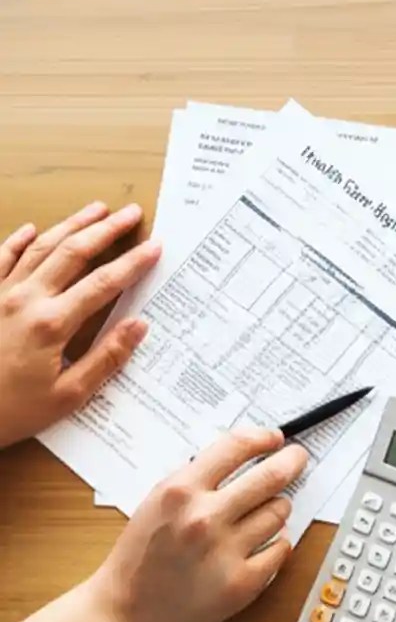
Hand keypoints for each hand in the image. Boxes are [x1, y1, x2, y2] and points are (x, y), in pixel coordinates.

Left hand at [0, 202, 160, 446]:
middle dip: (106, 230)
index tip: (154, 247)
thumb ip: (106, 359)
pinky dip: (17, 241)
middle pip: (73, 253)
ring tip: (95, 209)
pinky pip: (0, 259)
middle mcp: (25, 299)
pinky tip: (31, 230)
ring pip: (40, 248)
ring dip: (70, 225)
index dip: (133, 263)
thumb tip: (139, 326)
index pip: (104, 283)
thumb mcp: (67, 396)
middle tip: (131, 213)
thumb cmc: (9, 412)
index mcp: (52, 323)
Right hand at [81, 428, 309, 621]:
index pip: (236, 446)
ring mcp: (226, 551)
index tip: (276, 438)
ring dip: (277, 508)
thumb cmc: (141, 554)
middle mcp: (204, 518)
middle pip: (271, 476)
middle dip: (291, 462)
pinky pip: (282, 547)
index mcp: (180, 491)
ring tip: (261, 514)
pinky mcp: (242, 583)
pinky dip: (277, 542)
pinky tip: (262, 543)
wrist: (124, 612)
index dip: (263, 438)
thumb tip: (247, 454)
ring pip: (279, 511)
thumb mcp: (159, 500)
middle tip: (297, 459)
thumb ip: (199, 477)